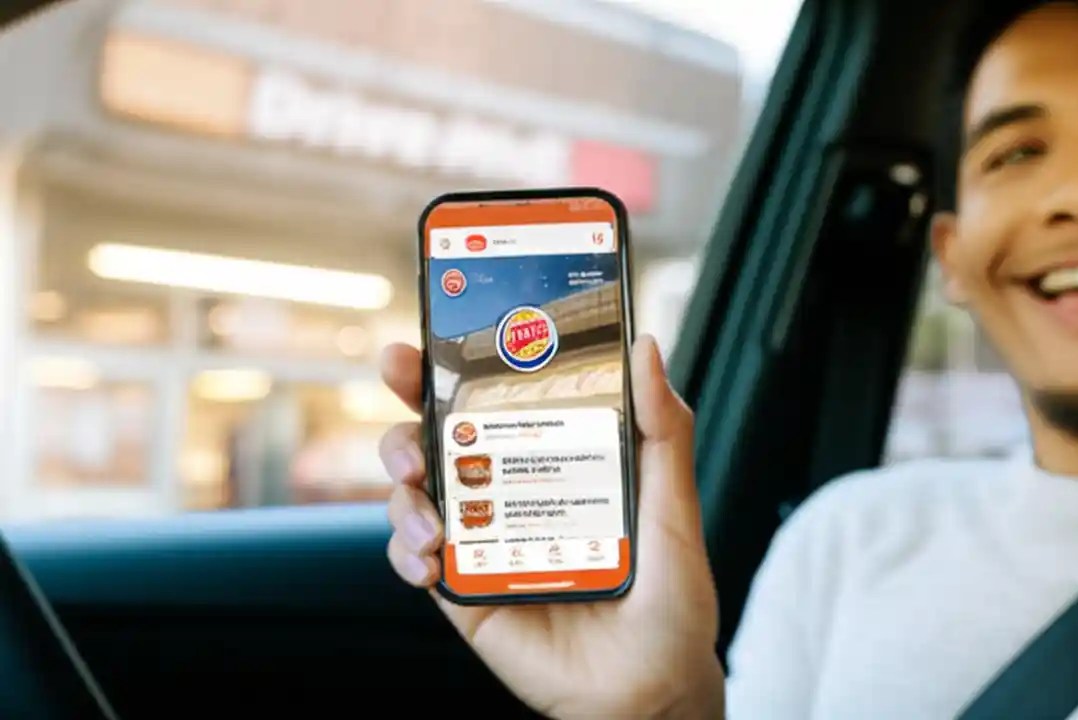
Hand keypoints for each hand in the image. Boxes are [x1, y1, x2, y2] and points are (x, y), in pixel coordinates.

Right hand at [380, 335, 722, 719]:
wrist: (654, 690)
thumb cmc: (672, 598)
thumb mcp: (672, 505)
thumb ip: (662, 429)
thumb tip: (645, 346)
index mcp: (552, 462)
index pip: (493, 404)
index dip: (449, 371)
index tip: (420, 345)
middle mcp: (509, 495)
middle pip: (436, 441)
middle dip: (405, 416)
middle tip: (407, 408)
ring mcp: (481, 543)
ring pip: (412, 496)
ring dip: (403, 490)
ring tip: (433, 514)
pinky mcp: (463, 592)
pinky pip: (413, 560)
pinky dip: (407, 551)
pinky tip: (431, 559)